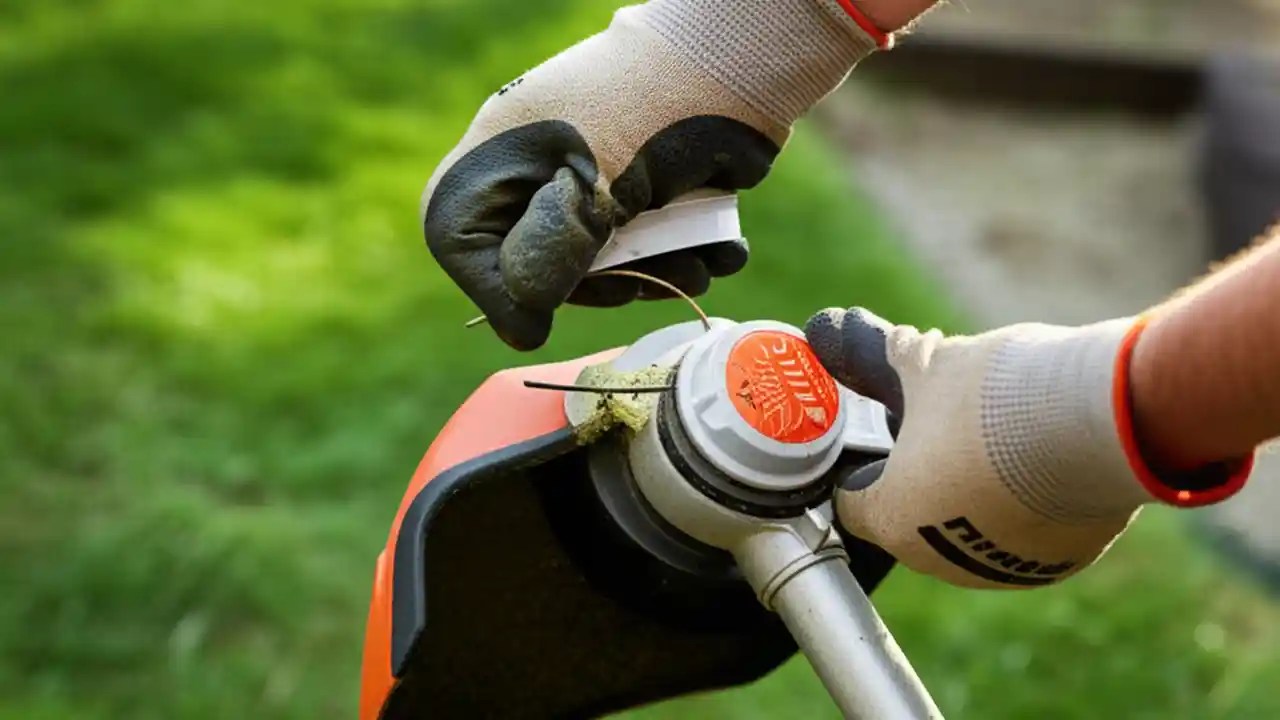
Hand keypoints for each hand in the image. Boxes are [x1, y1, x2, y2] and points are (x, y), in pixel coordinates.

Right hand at [424, 0, 881, 349]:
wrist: (728, 57)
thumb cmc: (641, 108)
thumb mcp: (588, 187)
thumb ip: (550, 254)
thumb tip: (522, 331)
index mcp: (487, 171)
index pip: (470, 258)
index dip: (508, 295)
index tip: (547, 319)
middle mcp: (526, 182)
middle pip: (545, 271)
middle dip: (605, 286)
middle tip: (643, 287)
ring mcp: (581, 186)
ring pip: (606, 262)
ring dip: (656, 275)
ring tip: (698, 267)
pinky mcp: (633, 190)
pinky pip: (646, 243)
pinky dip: (682, 255)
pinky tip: (717, 252)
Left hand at [805, 308, 1247, 588]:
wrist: (1105, 422)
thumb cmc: (997, 396)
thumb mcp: (928, 366)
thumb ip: (873, 355)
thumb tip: (824, 326)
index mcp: (893, 518)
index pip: (854, 501)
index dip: (863, 462)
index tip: (886, 432)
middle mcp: (939, 559)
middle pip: (909, 515)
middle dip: (918, 473)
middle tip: (940, 425)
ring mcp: (1000, 568)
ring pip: (965, 527)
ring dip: (968, 490)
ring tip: (991, 436)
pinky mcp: (1055, 563)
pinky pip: (1022, 535)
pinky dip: (1021, 505)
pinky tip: (1036, 460)